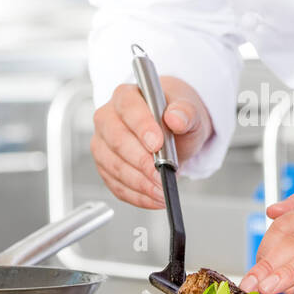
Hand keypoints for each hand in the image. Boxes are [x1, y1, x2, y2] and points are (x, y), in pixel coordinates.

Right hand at [90, 77, 212, 209]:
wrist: (174, 130)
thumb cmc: (176, 116)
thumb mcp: (190, 111)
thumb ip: (185, 113)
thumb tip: (176, 118)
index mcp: (126, 96)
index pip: (128, 108)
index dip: (141, 127)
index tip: (157, 144)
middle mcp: (108, 118)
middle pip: (117, 140)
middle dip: (141, 161)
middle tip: (161, 174)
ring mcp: (103, 143)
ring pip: (113, 165)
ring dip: (139, 182)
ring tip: (161, 190)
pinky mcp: (105, 166)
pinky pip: (115, 185)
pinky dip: (136, 195)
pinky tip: (153, 197)